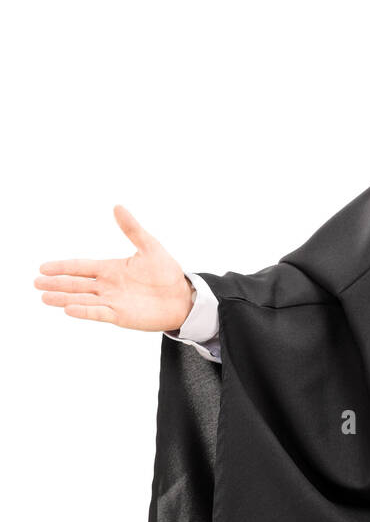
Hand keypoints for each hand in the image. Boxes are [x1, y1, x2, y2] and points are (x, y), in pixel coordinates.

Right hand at [34, 205, 193, 331]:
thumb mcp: (150, 247)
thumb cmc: (166, 273)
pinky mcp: (120, 315)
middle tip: (36, 282)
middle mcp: (107, 286)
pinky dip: (85, 311)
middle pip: (76, 284)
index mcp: (111, 269)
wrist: (182, 297)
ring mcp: (112, 301)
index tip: (43, 267)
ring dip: (64, 298)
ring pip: (82, 299)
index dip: (63, 267)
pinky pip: (98, 313)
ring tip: (44, 297)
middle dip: (57, 283)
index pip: (81, 267)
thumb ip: (132, 229)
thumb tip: (117, 206)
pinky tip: (69, 309)